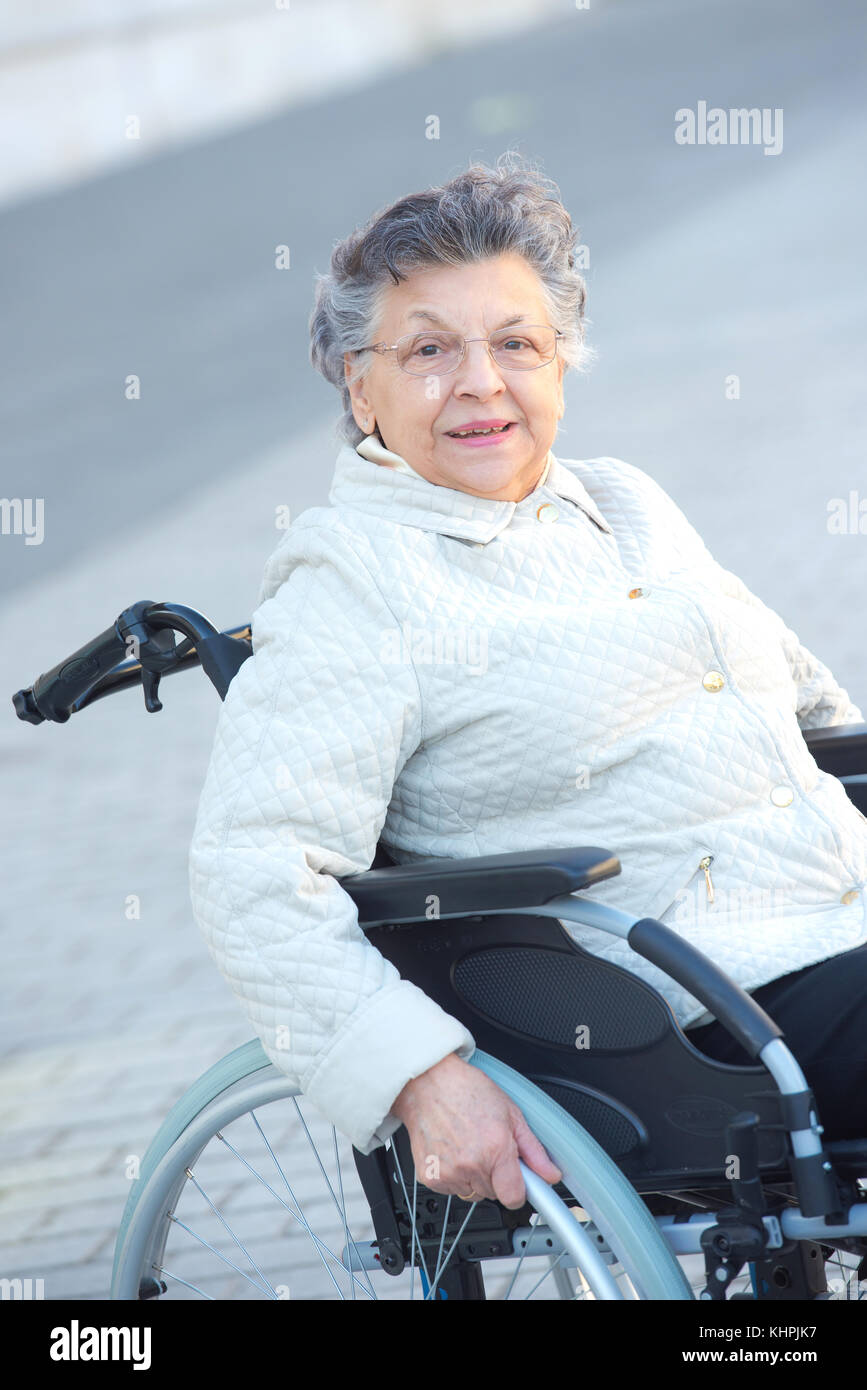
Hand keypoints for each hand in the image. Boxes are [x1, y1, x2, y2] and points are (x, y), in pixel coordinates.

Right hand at [390, 1051, 561, 1208]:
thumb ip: (533, 1149)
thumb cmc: (467, 1090)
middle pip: (493, 1193)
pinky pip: (451, 1189)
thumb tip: (551, 1174)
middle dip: (495, 1175)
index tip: (516, 1181)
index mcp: (495, 1148)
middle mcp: (472, 1164)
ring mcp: (448, 1173)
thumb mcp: (510, 1113)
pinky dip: (453, 1175)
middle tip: (486, 1146)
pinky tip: (452, 1150)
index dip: (518, 1190)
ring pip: (472, 1192)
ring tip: (467, 1145)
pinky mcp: (430, 1177)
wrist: (428, 1082)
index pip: (514, 1197)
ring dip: (473, 1176)